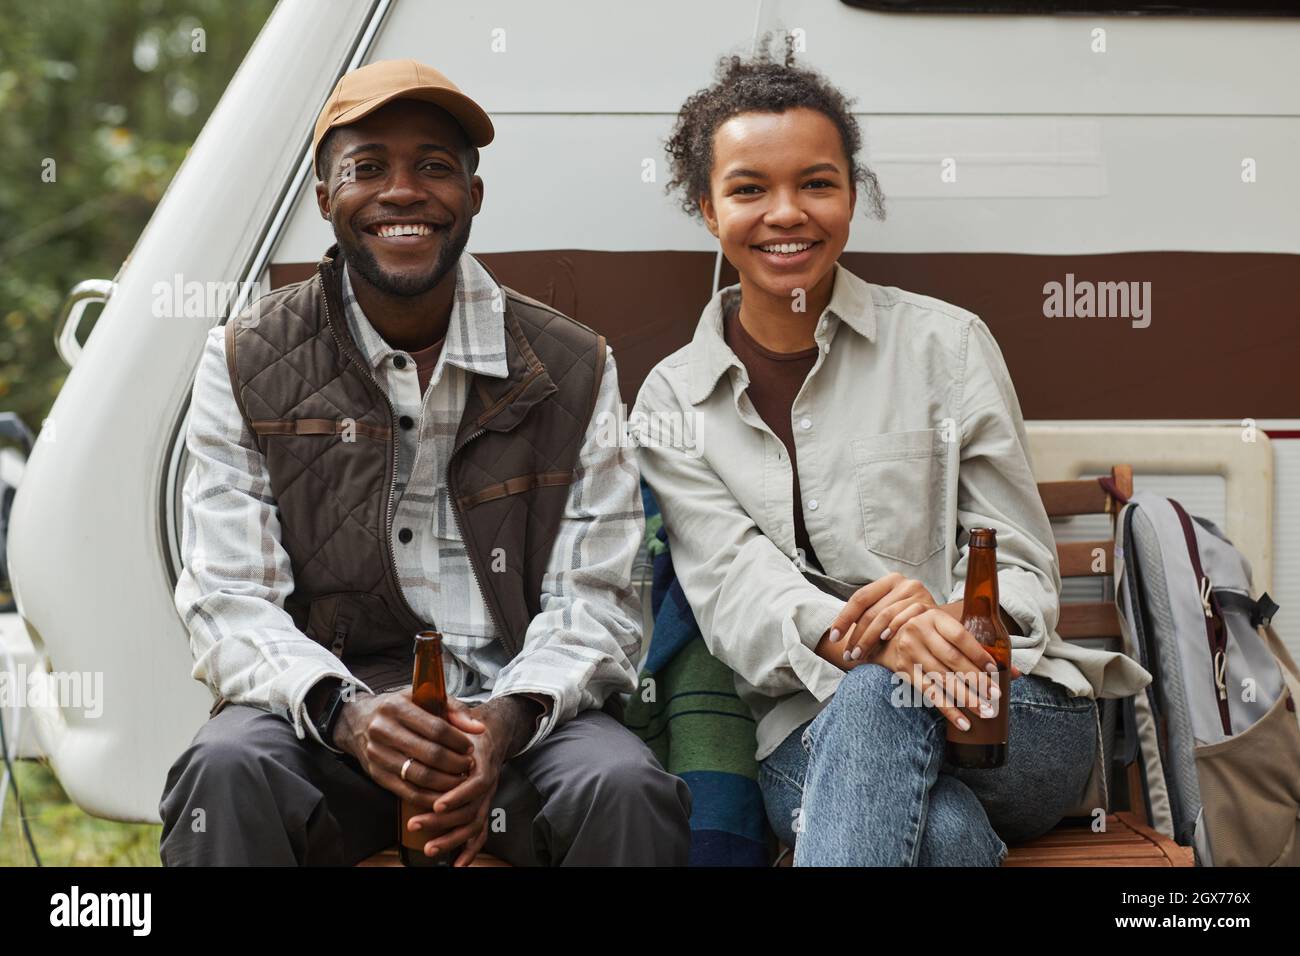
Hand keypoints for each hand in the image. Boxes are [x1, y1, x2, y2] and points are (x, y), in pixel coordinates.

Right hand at [334, 689, 484, 812]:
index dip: (458, 741)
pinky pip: (407, 792)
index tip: (470, 747)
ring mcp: (377, 755)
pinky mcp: (376, 775)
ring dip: (446, 782)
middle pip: (430, 754)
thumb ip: (453, 710)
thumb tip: (479, 728)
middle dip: (456, 763)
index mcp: (396, 707)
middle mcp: (383, 730)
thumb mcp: (422, 699)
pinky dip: (430, 796)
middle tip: (469, 765)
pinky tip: (444, 793)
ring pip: (420, 776)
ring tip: (460, 779)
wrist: (358, 721)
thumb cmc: (400, 708)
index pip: (436, 728)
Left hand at [405, 697, 529, 865]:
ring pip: (473, 825)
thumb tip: (456, 718)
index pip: (476, 784)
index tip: (435, 804)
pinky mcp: (482, 807)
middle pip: (471, 810)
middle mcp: (488, 783)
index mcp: (484, 761)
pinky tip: (456, 864)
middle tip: (416, 824)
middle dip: (443, 821)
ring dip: (451, 838)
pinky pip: (480, 833)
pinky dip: (470, 851)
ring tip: (428, 848)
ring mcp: (487, 797)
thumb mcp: (459, 714)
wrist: (491, 731)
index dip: (457, 795)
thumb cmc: (467, 726)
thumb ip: (455, 714)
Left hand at [827, 573, 939, 666]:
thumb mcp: (889, 613)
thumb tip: (834, 635)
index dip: (844, 618)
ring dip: (870, 638)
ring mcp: (918, 593)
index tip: (834, 637)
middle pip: (871, 610)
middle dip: (856, 636)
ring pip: (885, 616)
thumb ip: (869, 616)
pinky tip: (884, 641)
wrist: (945, 624)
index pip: (860, 598)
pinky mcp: (930, 607)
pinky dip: (893, 629)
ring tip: (860, 655)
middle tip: (848, 655)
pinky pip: (906, 618)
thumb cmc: (910, 621)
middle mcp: (904, 583)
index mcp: (889, 581)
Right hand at [871, 607, 1021, 732]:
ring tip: (985, 711)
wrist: (890, 635)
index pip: (960, 636)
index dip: (978, 654)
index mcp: (934, 617)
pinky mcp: (903, 670)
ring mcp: (909, 651)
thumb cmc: (931, 633)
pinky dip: (947, 710)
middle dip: (976, 680)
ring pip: (942, 679)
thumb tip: (1016, 673)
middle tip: (994, 696)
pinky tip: (963, 722)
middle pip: (952, 659)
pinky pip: (928, 694)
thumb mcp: (950, 630)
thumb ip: (980, 647)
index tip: (996, 671)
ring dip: (965, 698)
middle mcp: (918, 631)